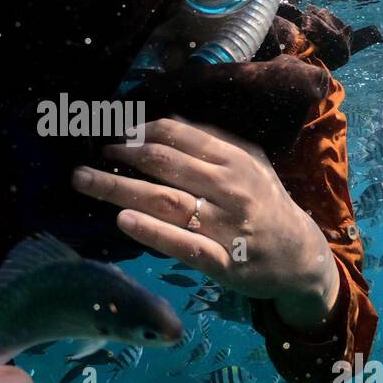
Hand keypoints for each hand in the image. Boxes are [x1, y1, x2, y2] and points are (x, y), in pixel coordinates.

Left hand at [71, 117, 339, 326]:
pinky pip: (183, 245)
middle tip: (87, 154)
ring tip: (83, 180)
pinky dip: (153, 233)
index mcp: (233, 159)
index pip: (177, 136)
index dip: (139, 131)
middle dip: (120, 155)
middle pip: (164, 165)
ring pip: (164, 202)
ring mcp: (225, 226)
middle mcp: (229, 188)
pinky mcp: (223, 263)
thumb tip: (164, 119)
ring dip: (119, 189)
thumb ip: (211, 140)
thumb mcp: (249, 162)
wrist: (299, 255)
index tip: (111, 132)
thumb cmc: (264, 202)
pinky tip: (124, 222)